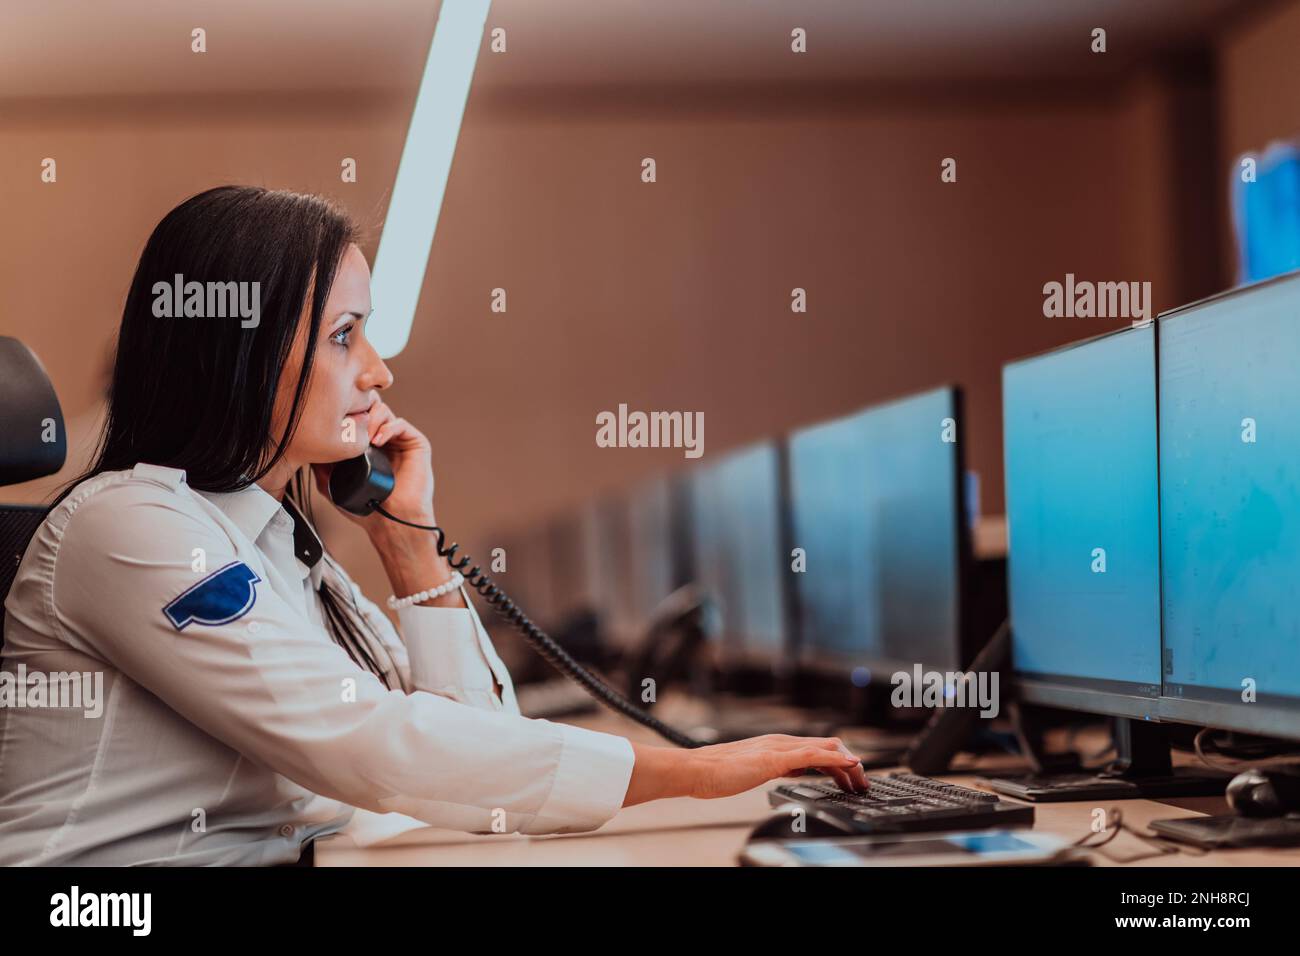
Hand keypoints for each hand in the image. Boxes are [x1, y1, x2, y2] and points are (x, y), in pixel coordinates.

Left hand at [313, 399, 436, 531]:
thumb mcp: (331, 484)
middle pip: (369, 409)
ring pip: (384, 412)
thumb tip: (306, 446)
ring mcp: (399, 441)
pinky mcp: (416, 444)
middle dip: (358, 413)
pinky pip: (400, 424)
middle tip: (350, 425)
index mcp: (366, 447)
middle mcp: (384, 440)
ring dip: (370, 420)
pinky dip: (387, 427)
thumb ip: (320, 465)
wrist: (390, 521)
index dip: (346, 416)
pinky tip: (377, 441)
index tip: (334, 424)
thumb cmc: (366, 508)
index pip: (356, 419)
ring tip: (364, 438)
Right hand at [624, 735, 868, 806]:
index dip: (838, 761)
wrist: (695, 770)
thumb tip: (793, 771)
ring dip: (848, 763)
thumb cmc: (715, 772)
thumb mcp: (753, 770)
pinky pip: (814, 755)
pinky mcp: (775, 757)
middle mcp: (781, 741)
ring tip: (861, 779)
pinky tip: (849, 765)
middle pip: (827, 745)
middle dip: (849, 763)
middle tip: (862, 782)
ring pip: (825, 747)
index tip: (851, 777)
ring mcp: (779, 747)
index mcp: (776, 745)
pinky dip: (835, 758)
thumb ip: (775, 768)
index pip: (816, 749)